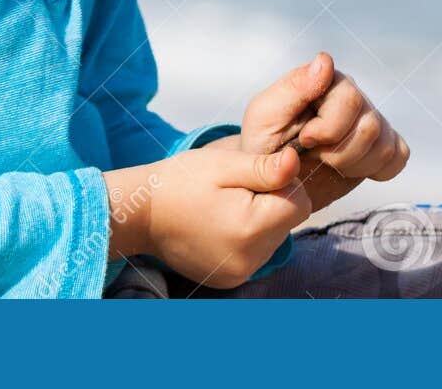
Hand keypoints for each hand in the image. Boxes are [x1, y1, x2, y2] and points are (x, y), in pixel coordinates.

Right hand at [104, 145, 309, 288]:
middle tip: (235, 190)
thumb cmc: (180, 182)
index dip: (283, 182)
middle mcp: (249, 259)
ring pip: (276, 237)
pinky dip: (248, 236)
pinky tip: (222, 224)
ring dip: (262, 219)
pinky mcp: (231, 279)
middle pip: (289, 222)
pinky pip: (259, 252)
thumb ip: (264, 167)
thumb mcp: (223, 165)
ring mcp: (240, 274)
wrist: (141, 214)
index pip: (300, 202)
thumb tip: (296, 161)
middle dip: (272, 201)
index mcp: (250, 228)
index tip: (253, 176)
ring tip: (226, 207)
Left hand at [232, 52, 409, 211]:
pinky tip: (350, 169)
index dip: (327, 129)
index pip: (350, 99)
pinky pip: (399, 155)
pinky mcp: (380, 144)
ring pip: (384, 145)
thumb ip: (294, 86)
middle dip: (339, 152)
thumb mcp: (265, 115)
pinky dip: (377, 169)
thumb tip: (326, 60)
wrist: (271, 178)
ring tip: (327, 163)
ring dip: (352, 164)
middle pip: (370, 125)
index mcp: (325, 80)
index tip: (304, 140)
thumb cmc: (262, 143)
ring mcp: (368, 118)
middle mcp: (351, 94)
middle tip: (314, 155)